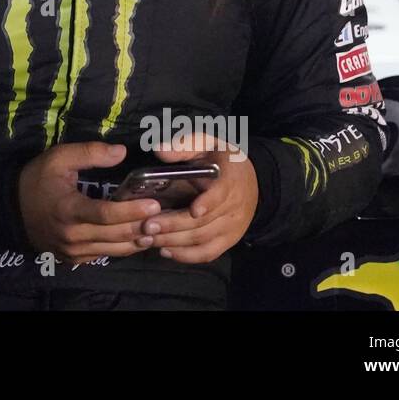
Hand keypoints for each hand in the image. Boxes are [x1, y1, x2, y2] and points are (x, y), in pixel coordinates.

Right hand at [18, 142, 161, 263]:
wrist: (10, 209)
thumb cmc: (36, 180)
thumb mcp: (58, 158)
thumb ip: (90, 153)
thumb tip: (121, 152)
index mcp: (68, 209)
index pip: (105, 214)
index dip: (131, 210)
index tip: (154, 203)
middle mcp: (72, 235)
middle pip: (115, 235)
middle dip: (142, 226)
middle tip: (166, 217)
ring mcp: (73, 251)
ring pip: (114, 250)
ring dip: (137, 240)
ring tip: (159, 228)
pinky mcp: (75, 259)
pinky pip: (105, 256)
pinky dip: (124, 247)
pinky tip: (138, 237)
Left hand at [139, 135, 257, 262]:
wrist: (251, 180)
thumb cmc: (222, 159)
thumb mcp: (207, 143)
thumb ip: (185, 146)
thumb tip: (159, 150)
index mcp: (231, 179)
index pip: (222, 194)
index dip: (209, 202)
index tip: (194, 209)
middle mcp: (235, 207)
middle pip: (204, 222)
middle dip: (175, 225)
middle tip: (147, 226)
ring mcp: (232, 227)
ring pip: (203, 239)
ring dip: (175, 242)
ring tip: (149, 239)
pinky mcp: (228, 241)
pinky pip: (208, 253)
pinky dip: (187, 256)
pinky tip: (165, 251)